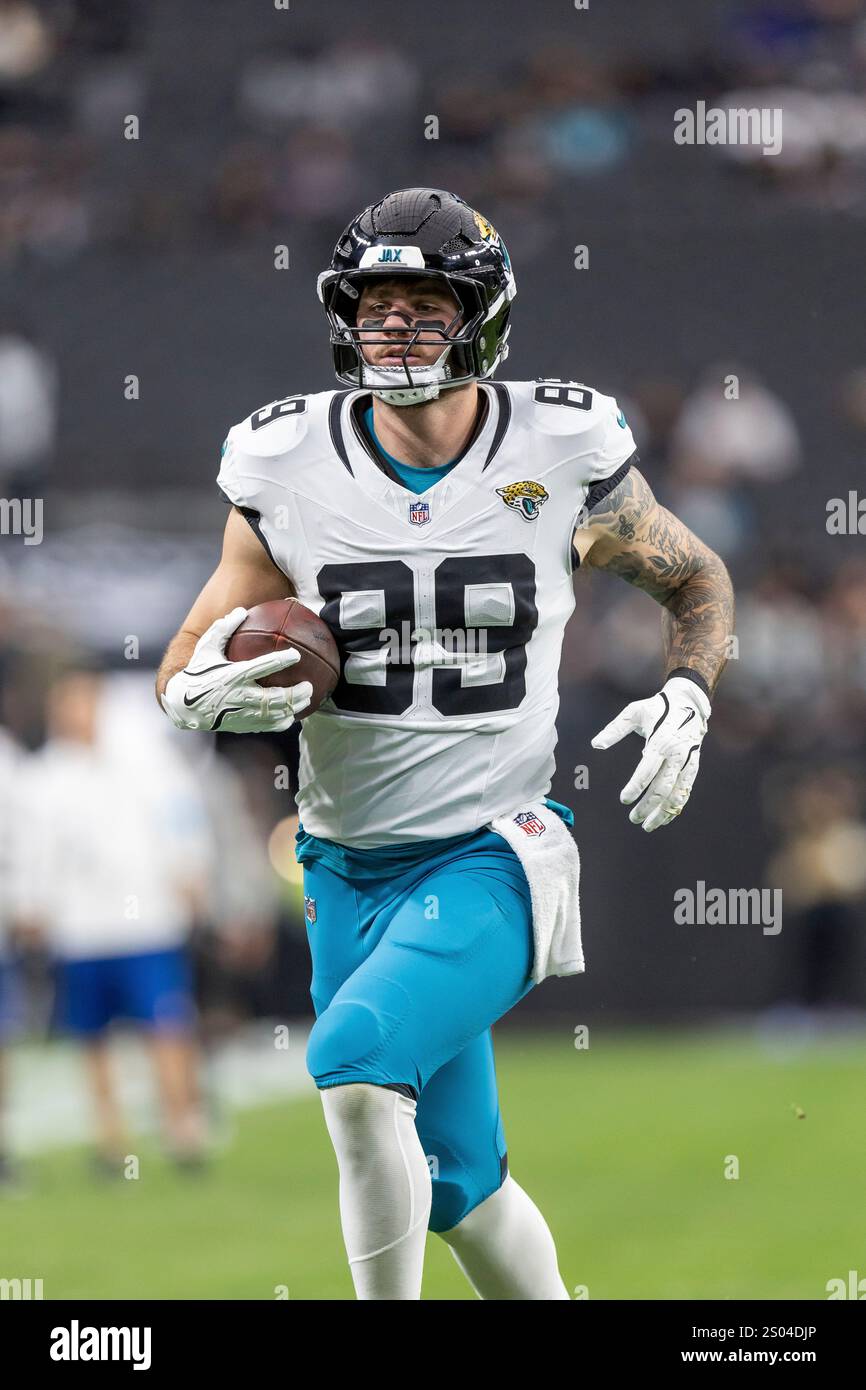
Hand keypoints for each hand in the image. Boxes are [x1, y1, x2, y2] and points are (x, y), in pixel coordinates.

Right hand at [161, 607, 311, 732]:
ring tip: (306, 699)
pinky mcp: (243, 724)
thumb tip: (241, 610)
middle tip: (308, 685)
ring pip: (276, 714)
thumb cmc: (197, 672)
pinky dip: (283, 721)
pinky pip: (268, 726)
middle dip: (296, 693)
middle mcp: (240, 696)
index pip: (262, 667)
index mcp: (232, 675)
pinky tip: (291, 715)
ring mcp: (242, 713)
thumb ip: (223, 629)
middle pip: (276, 697)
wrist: (183, 704)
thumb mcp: (206, 647)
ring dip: (294, 707)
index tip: (296, 655)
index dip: (281, 660)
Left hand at [591, 676, 709, 831]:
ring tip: (648, 825)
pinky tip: (666, 818)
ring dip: (662, 812)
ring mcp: (687, 762)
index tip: (624, 799)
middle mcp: (676, 755)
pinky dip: (676, 806)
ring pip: (676, 794)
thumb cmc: (657, 708)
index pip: (646, 771)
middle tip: (632, 818)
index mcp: (661, 742)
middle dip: (647, 806)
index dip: (635, 788)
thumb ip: (615, 729)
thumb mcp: (634, 712)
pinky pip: (685, 791)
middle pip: (662, 788)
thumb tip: (595, 744)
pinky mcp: (694, 766)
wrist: (690, 702)